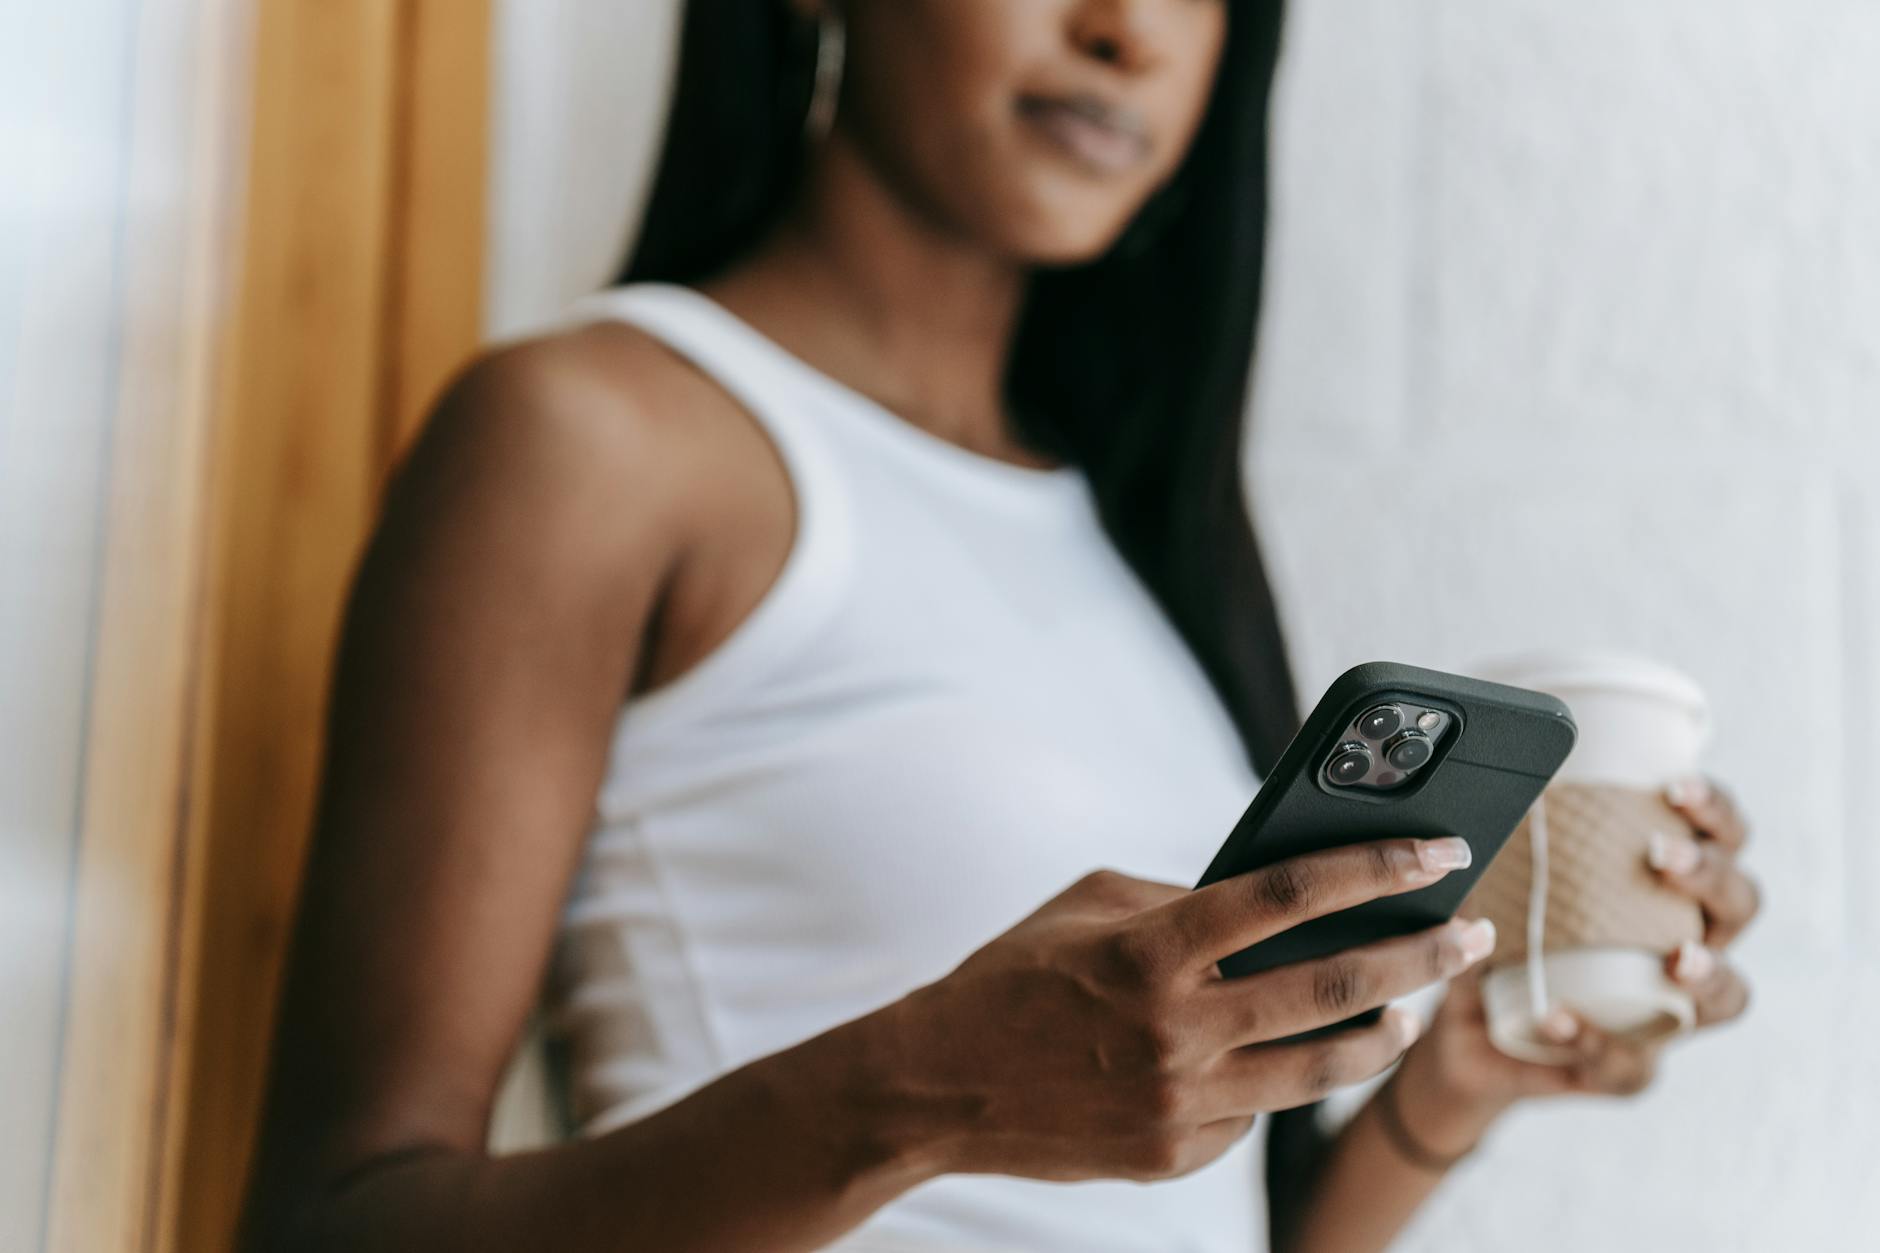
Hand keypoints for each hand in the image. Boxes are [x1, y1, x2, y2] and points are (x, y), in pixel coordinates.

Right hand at [883, 837, 1498, 1182]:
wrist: (937, 1087)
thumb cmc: (1014, 976)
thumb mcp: (1089, 906)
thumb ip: (1181, 896)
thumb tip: (1274, 903)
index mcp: (1149, 948)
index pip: (1287, 895)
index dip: (1373, 868)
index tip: (1439, 850)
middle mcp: (1173, 1028)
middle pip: (1332, 987)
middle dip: (1420, 956)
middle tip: (1469, 934)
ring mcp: (1179, 1102)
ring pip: (1321, 1068)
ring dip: (1383, 1030)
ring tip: (1411, 1004)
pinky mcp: (1177, 1154)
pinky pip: (1257, 1109)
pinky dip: (1282, 1074)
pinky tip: (1288, 1050)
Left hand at [1395, 773, 1760, 1114]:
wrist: (1462, 1037)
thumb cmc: (1496, 944)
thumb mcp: (1492, 889)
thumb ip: (1495, 849)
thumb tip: (1479, 800)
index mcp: (1661, 890)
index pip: (1717, 839)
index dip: (1712, 811)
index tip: (1675, 786)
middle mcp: (1682, 946)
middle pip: (1740, 905)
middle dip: (1713, 875)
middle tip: (1660, 855)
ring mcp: (1664, 1012)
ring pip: (1727, 996)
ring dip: (1710, 973)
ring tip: (1677, 958)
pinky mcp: (1624, 1067)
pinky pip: (1632, 1065)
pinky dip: (1598, 1043)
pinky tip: (1558, 1017)